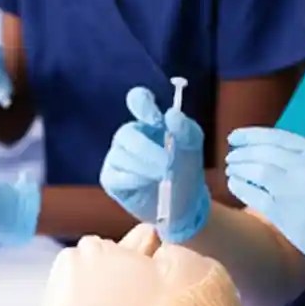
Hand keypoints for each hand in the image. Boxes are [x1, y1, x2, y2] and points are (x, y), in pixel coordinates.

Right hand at [98, 86, 209, 242]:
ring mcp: (117, 156)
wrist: (185, 205)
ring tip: (163, 176)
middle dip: (148, 149)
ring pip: (121, 156)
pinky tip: (146, 183)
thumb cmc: (186, 170)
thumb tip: (171, 114)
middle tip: (168, 163)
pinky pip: (116, 176)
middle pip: (127, 133)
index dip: (141, 102)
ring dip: (144, 166)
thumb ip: (186, 129)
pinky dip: (133, 179)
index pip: (138, 100)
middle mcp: (129, 135)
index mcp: (148, 121)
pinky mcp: (111, 178)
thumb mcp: (193, 147)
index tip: (155, 118)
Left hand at [227, 128, 304, 305]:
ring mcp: (297, 191)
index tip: (237, 136)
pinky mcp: (289, 216)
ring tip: (230, 169)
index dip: (253, 134)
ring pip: (256, 170)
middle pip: (264, 151)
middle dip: (242, 150)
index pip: (279, 137)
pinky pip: (254, 196)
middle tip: (230, 154)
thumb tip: (287, 162)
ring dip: (238, 167)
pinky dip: (240, 187)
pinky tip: (234, 185)